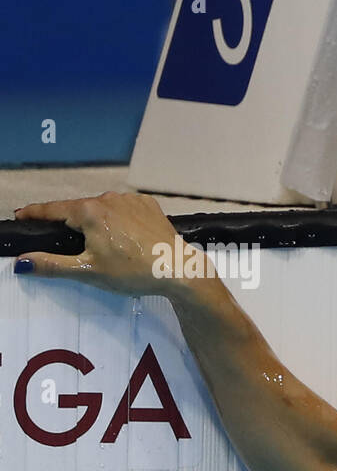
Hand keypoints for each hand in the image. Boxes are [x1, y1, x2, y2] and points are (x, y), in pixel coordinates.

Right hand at [14, 192, 203, 297]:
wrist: (179, 269)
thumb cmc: (135, 271)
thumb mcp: (88, 271)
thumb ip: (52, 264)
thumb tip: (23, 262)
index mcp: (90, 212)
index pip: (53, 209)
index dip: (35, 214)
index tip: (22, 215)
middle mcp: (109, 198)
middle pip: (79, 210)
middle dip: (71, 223)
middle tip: (68, 242)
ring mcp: (131, 200)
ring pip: (103, 209)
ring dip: (97, 222)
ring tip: (104, 245)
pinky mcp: (149, 205)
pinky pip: (125, 209)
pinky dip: (120, 220)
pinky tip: (126, 237)